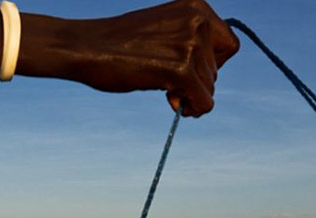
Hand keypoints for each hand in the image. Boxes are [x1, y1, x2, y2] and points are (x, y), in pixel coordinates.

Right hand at [75, 0, 239, 116]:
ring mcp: (190, 44)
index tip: (191, 71)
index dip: (212, 64)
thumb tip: (207, 80)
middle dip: (197, 82)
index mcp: (195, 6)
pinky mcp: (181, 69)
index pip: (229, 45)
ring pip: (210, 87)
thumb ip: (187, 43)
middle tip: (170, 85)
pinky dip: (193, 109)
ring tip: (164, 90)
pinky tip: (174, 104)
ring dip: (190, 96)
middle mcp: (198, 21)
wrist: (86, 47)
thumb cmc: (117, 43)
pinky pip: (204, 102)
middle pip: (219, 69)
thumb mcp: (162, 30)